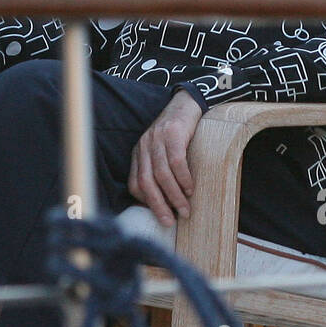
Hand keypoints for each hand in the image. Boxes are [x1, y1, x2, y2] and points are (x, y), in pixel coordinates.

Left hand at [127, 90, 203, 228]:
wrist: (186, 105)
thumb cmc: (176, 135)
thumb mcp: (160, 152)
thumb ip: (158, 171)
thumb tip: (166, 203)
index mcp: (138, 154)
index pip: (135, 184)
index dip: (146, 203)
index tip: (161, 215)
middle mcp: (144, 147)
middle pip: (146, 183)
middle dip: (158, 205)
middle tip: (170, 221)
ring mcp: (157, 139)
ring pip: (162, 175)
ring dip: (174, 196)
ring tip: (185, 209)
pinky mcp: (173, 134)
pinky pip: (176, 162)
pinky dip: (183, 178)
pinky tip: (190, 188)